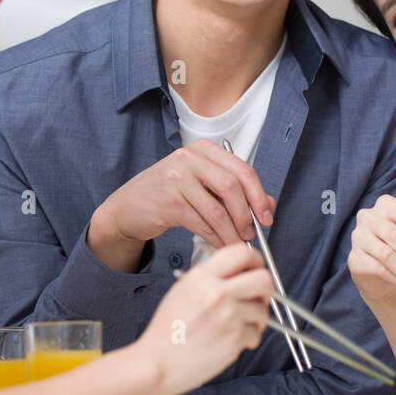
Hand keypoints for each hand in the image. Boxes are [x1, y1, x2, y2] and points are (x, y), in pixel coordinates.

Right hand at [88, 139, 276, 271]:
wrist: (126, 208)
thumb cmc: (168, 195)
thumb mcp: (202, 186)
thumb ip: (235, 192)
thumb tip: (269, 206)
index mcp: (204, 149)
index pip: (243, 170)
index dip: (259, 195)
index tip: (266, 217)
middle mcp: (190, 157)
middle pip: (233, 187)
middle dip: (246, 215)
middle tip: (251, 234)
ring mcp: (177, 178)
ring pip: (218, 210)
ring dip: (232, 232)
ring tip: (236, 244)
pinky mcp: (168, 201)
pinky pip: (202, 223)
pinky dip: (216, 238)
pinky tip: (220, 244)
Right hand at [135, 242, 273, 394]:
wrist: (156, 364)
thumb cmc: (167, 332)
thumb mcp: (183, 291)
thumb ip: (211, 279)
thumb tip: (241, 274)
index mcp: (202, 277)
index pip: (243, 253)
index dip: (256, 261)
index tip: (256, 270)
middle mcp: (217, 292)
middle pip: (264, 279)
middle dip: (266, 291)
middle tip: (258, 300)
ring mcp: (228, 315)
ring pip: (262, 310)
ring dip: (255, 321)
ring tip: (236, 328)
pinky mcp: (235, 337)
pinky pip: (256, 334)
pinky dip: (248, 340)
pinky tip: (230, 342)